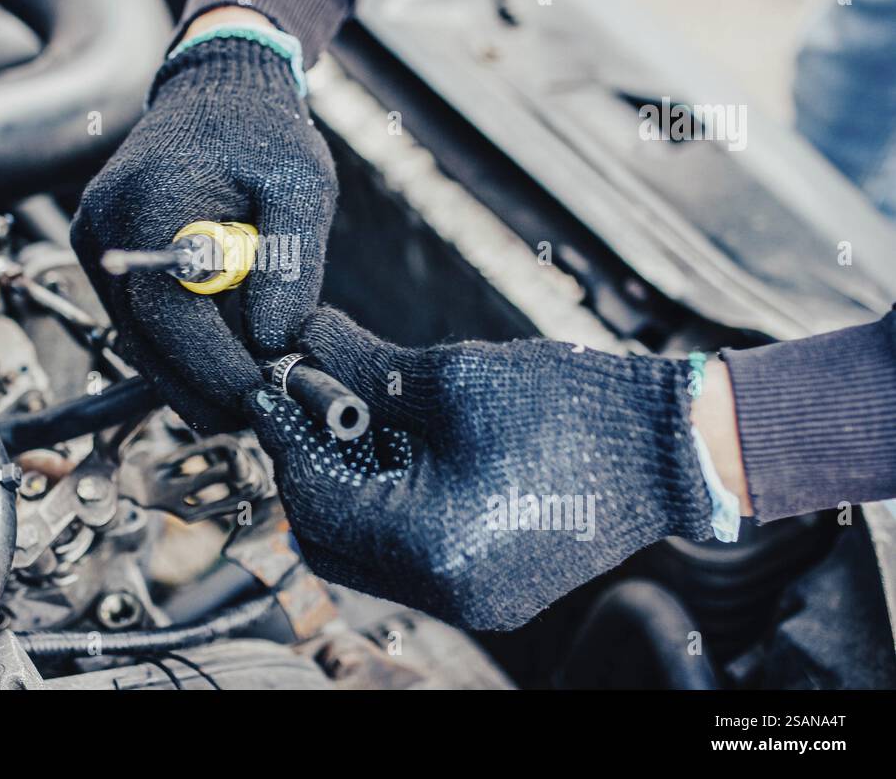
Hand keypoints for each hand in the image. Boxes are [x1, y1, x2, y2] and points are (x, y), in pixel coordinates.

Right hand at [72, 20, 336, 431]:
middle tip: (255, 416)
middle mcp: (106, 228)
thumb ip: (289, 264)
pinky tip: (222, 360)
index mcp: (150, 203)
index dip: (214, 367)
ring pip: (138, 337)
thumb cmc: (262, 132)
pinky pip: (138, 319)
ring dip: (189, 373)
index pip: (171, 313)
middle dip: (201, 386)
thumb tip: (275, 343)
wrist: (217, 88)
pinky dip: (177, 345)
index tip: (260, 399)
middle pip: (145, 338)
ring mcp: (96, 243)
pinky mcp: (105, 255)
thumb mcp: (300, 188)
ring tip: (246, 393)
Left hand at [246, 308, 715, 629]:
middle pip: (330, 538)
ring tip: (358, 420)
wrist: (669, 446)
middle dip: (311, 468)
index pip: (314, 499)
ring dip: (350, 489)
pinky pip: (413, 558)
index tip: (272, 388)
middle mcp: (447, 591)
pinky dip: (391, 508)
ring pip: (367, 552)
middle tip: (309, 406)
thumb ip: (361, 365)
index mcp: (431, 544)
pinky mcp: (493, 589)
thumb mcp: (452, 375)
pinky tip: (401, 451)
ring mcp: (474, 599)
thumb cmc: (572, 407)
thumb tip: (302, 343)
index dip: (286, 439)